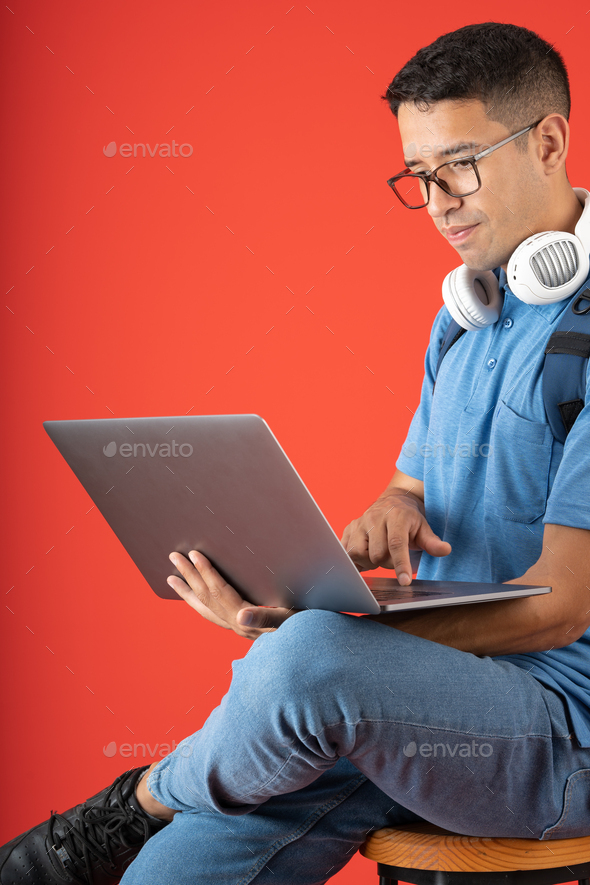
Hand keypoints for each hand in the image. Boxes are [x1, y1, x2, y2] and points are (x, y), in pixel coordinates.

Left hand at [167, 550, 299, 639]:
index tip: (195, 554)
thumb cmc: (305, 626)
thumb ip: (265, 618)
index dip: (207, 572)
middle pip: (208, 598)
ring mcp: (237, 627)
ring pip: (205, 608)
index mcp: (248, 620)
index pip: (221, 593)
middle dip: (190, 576)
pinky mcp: (240, 627)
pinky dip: (199, 602)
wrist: (310, 647)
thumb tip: (240, 616)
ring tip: (171, 577)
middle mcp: (238, 625)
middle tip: (174, 556)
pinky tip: (192, 594)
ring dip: (188, 590)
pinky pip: (212, 614)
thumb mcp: (289, 618)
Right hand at [340, 490, 450, 583]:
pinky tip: (365, 557)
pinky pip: (345, 551)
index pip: (396, 543)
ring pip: (356, 554)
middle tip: (393, 558)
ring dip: (368, 561)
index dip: (400, 564)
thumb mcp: (424, 528)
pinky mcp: (348, 529)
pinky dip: (355, 559)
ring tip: (378, 555)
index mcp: (395, 516)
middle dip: (386, 563)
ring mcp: (359, 523)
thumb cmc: (409, 519)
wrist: (393, 501)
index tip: (404, 581)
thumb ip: (432, 542)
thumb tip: (445, 550)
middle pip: (376, 553)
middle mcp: (374, 517)